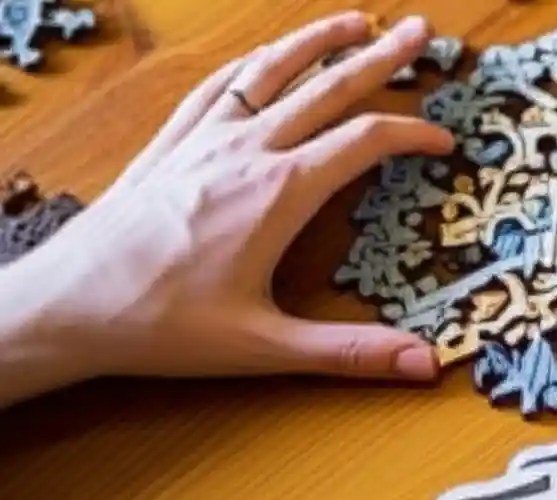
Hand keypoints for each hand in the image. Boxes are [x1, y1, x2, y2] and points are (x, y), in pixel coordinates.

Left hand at [0, 12, 451, 396]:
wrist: (67, 304)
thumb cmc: (162, 326)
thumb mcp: (265, 346)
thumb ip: (351, 352)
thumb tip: (426, 364)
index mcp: (279, 193)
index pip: (365, 141)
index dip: (412, 135)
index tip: (444, 140)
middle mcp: (246, 152)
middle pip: (327, 88)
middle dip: (380, 57)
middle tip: (419, 31)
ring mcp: (203, 141)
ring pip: (271, 73)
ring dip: (316, 41)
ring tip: (354, 20)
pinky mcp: (169, 145)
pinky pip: (218, 88)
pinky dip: (251, 65)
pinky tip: (263, 59)